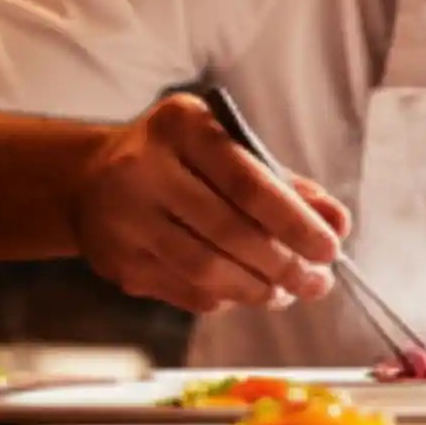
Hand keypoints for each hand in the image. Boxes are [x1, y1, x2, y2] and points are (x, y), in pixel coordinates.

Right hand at [71, 93, 351, 313]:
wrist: (88, 178)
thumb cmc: (180, 160)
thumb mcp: (228, 150)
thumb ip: (284, 184)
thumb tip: (337, 223)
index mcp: (181, 127)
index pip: (248, 182)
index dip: (295, 222)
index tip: (331, 248)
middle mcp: (144, 169)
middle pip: (229, 232)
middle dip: (284, 264)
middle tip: (318, 282)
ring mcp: (124, 220)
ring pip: (206, 270)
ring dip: (258, 289)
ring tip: (288, 292)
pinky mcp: (117, 263)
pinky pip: (186, 291)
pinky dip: (227, 297)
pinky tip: (248, 291)